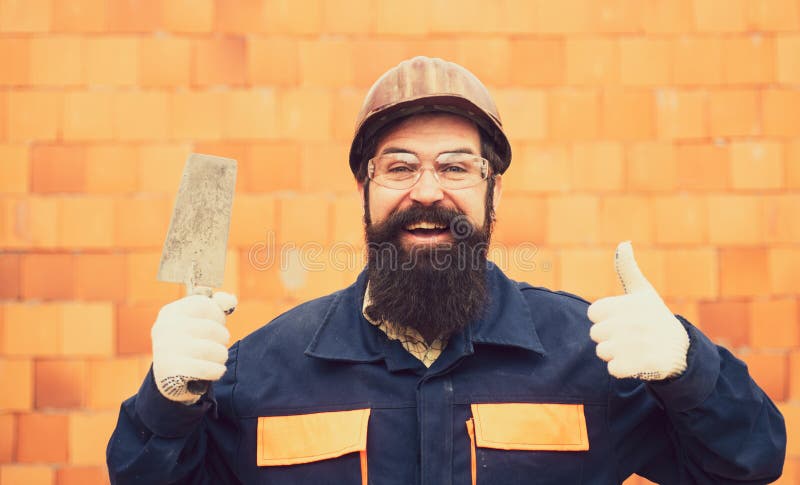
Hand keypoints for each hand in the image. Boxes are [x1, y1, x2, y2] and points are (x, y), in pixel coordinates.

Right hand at [151, 291, 237, 403]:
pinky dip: (217, 371)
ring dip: (222, 356)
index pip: (204, 305)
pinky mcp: (171, 372)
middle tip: (219, 345)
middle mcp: (165, 328)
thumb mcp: (199, 321)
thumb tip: (230, 300)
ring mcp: (167, 350)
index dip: (218, 316)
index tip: (217, 324)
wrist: (169, 377)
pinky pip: (208, 369)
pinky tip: (216, 370)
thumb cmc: (189, 342)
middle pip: (212, 329)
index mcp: (171, 312)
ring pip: (213, 350)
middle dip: (223, 338)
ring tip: (218, 358)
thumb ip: (217, 306)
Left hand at [587, 242, 689, 380]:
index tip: (622, 319)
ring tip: (634, 348)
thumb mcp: (643, 292)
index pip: (593, 313)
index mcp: (627, 303)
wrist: (683, 350)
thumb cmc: (656, 317)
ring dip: (615, 354)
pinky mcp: (640, 364)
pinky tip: (638, 361)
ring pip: (603, 352)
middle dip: (609, 338)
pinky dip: (622, 369)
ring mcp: (636, 344)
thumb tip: (624, 243)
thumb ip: (628, 269)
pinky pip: (612, 369)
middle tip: (630, 336)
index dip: (605, 319)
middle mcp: (631, 321)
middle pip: (595, 334)